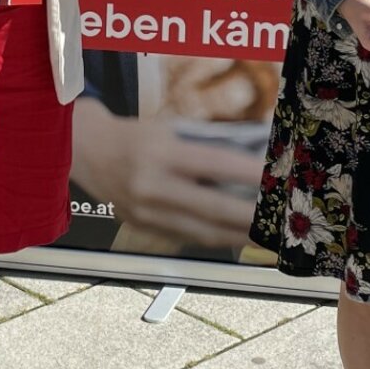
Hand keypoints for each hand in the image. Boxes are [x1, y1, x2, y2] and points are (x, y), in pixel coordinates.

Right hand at [71, 103, 263, 248]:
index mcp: (160, 152)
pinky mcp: (143, 228)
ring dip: (240, 236)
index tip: (279, 180)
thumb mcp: (170, 130)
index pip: (215, 164)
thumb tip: (254, 162)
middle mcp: (152, 186)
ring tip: (269, 236)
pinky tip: (238, 236)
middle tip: (283, 219)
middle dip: (253, 216)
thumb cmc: (137, 136)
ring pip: (204, 232)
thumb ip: (207, 146)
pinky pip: (189, 238)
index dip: (251, 175)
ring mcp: (146, 212)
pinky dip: (218, 238)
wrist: (86, 150)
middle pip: (213, 208)